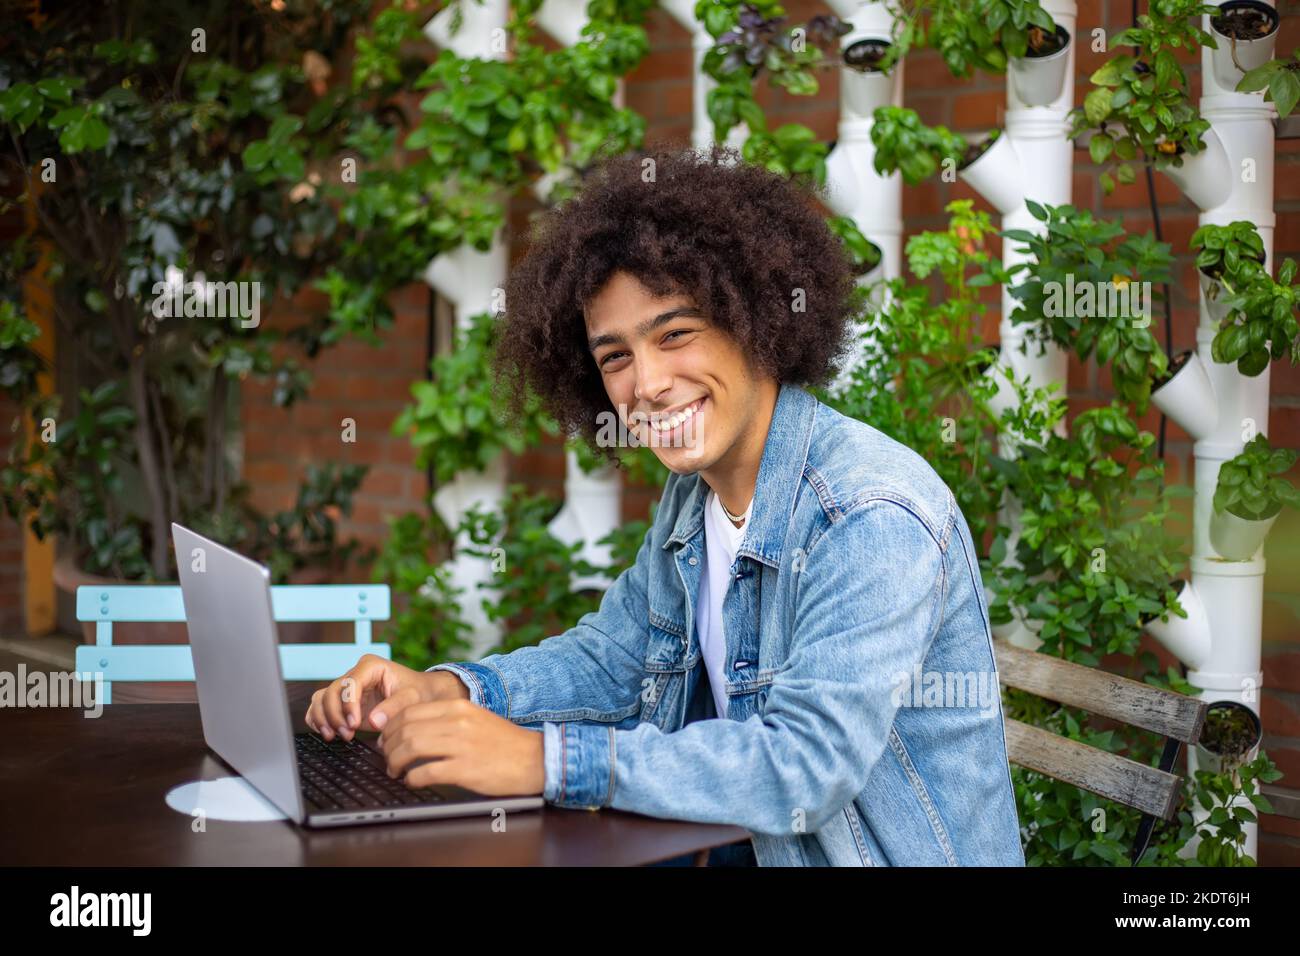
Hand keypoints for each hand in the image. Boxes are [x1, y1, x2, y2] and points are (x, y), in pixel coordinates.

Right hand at [304, 654, 468, 741]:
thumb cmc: (417, 692)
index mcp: (370, 666)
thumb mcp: (412, 697)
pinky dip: (318, 720)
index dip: (348, 704)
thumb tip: (374, 720)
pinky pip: (319, 707)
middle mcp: (354, 674)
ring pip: (321, 699)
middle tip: (348, 734)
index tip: (355, 724)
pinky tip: (327, 733)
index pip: (350, 683)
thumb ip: (394, 707)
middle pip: (331, 692)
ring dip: (324, 719)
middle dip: (335, 715)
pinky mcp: (342, 702)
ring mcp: (346, 688)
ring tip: (336, 736)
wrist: (419, 695)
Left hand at [379, 699, 544, 796]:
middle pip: (406, 729)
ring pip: (411, 748)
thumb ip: (447, 720)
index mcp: (458, 707)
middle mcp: (457, 722)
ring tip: (395, 771)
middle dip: (389, 746)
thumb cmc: (504, 743)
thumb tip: (413, 729)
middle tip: (387, 757)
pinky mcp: (464, 769)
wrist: (535, 759)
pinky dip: (412, 779)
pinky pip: (425, 772)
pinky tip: (412, 781)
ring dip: (395, 762)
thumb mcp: (475, 719)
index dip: (391, 727)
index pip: (410, 710)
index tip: (386, 739)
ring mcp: (461, 745)